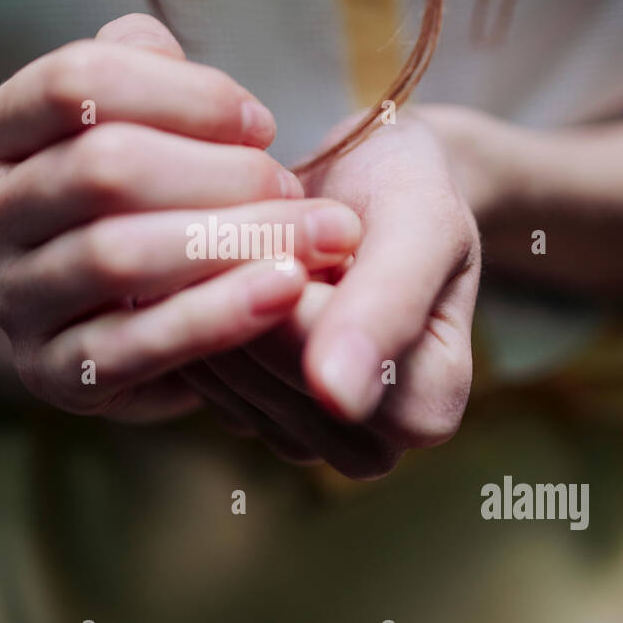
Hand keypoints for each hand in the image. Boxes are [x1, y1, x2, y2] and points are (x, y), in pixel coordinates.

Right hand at [0, 14, 361, 420]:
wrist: (134, 316)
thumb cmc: (154, 197)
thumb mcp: (144, 117)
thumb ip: (146, 66)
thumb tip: (161, 52)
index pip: (77, 81)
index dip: (186, 94)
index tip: (262, 124)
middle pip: (103, 169)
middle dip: (223, 175)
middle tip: (299, 190)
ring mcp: (10, 298)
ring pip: (115, 257)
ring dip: (234, 242)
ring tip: (317, 239)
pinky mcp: (49, 374)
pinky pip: (132, 346)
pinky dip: (217, 316)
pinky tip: (285, 293)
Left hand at [183, 111, 480, 476]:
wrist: (369, 175)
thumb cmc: (407, 191)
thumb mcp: (420, 224)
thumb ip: (389, 307)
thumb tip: (341, 398)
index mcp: (427, 410)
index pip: (320, 359)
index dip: (298, 282)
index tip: (316, 226)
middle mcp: (367, 447)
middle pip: (265, 371)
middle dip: (255, 285)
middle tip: (278, 222)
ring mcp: (300, 440)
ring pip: (220, 371)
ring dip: (218, 290)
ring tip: (258, 237)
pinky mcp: (244, 419)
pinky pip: (195, 370)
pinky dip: (198, 305)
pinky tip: (231, 265)